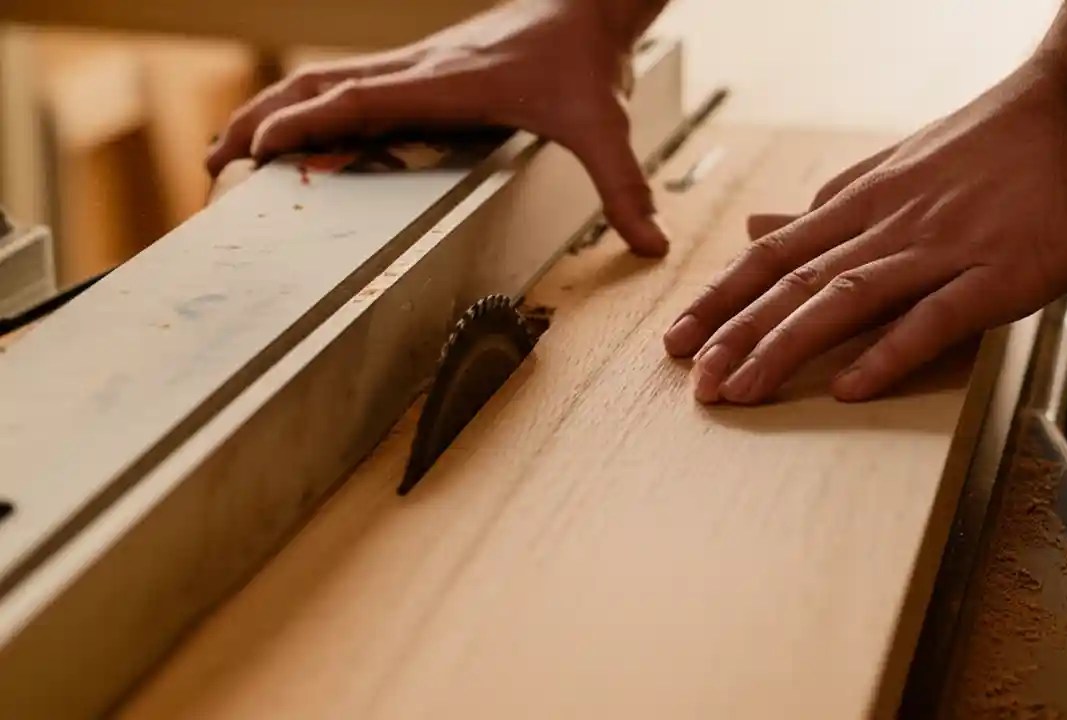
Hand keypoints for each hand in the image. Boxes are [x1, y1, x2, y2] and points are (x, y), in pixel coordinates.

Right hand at [206, 0, 668, 255]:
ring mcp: (416, 67)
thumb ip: (624, 186)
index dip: (307, 121)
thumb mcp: (607, 126)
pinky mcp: (423, 70)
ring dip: (274, 111)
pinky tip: (293, 130)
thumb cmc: (588, 61)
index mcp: (449, 85)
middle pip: (321, 86)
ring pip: (325, 80)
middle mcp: (420, 71)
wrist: (586, 4)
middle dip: (263, 122)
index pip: (361, 99)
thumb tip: (651, 245)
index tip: (257, 147)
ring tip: (230, 149)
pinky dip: (308, 105)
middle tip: (214, 165)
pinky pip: (349, 85)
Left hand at [664, 0, 1066, 404]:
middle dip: (735, 334)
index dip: (720, 300)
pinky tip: (849, 386)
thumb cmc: (1000, 143)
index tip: (677, 340)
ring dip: (785, 346)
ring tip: (740, 390)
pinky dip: (888, 351)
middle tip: (692, 383)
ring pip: (845, 298)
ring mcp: (942, 247)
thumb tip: (760, 226)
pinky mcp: (999, 272)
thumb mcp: (898, 168)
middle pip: (793, 281)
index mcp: (863, 200)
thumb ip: (829, 207)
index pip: (772, 255)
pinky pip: (935, 316)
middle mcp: (888, 222)